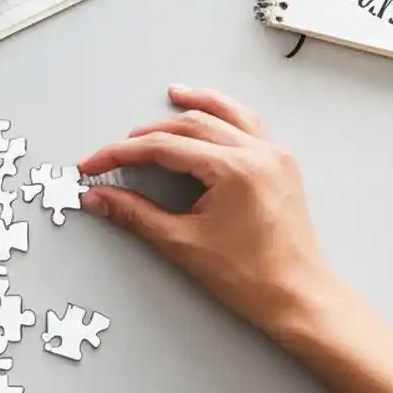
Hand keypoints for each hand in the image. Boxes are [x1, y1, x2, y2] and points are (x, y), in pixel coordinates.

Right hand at [78, 86, 356, 337]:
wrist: (298, 297)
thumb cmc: (252, 276)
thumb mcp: (183, 243)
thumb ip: (135, 214)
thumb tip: (100, 199)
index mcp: (234, 169)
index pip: (163, 148)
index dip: (120, 154)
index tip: (94, 165)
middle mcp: (258, 153)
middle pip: (189, 125)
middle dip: (146, 135)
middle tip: (115, 153)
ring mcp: (273, 156)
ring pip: (225, 114)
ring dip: (193, 105)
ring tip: (171, 95)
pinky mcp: (281, 166)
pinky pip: (250, 125)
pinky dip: (226, 114)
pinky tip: (213, 114)